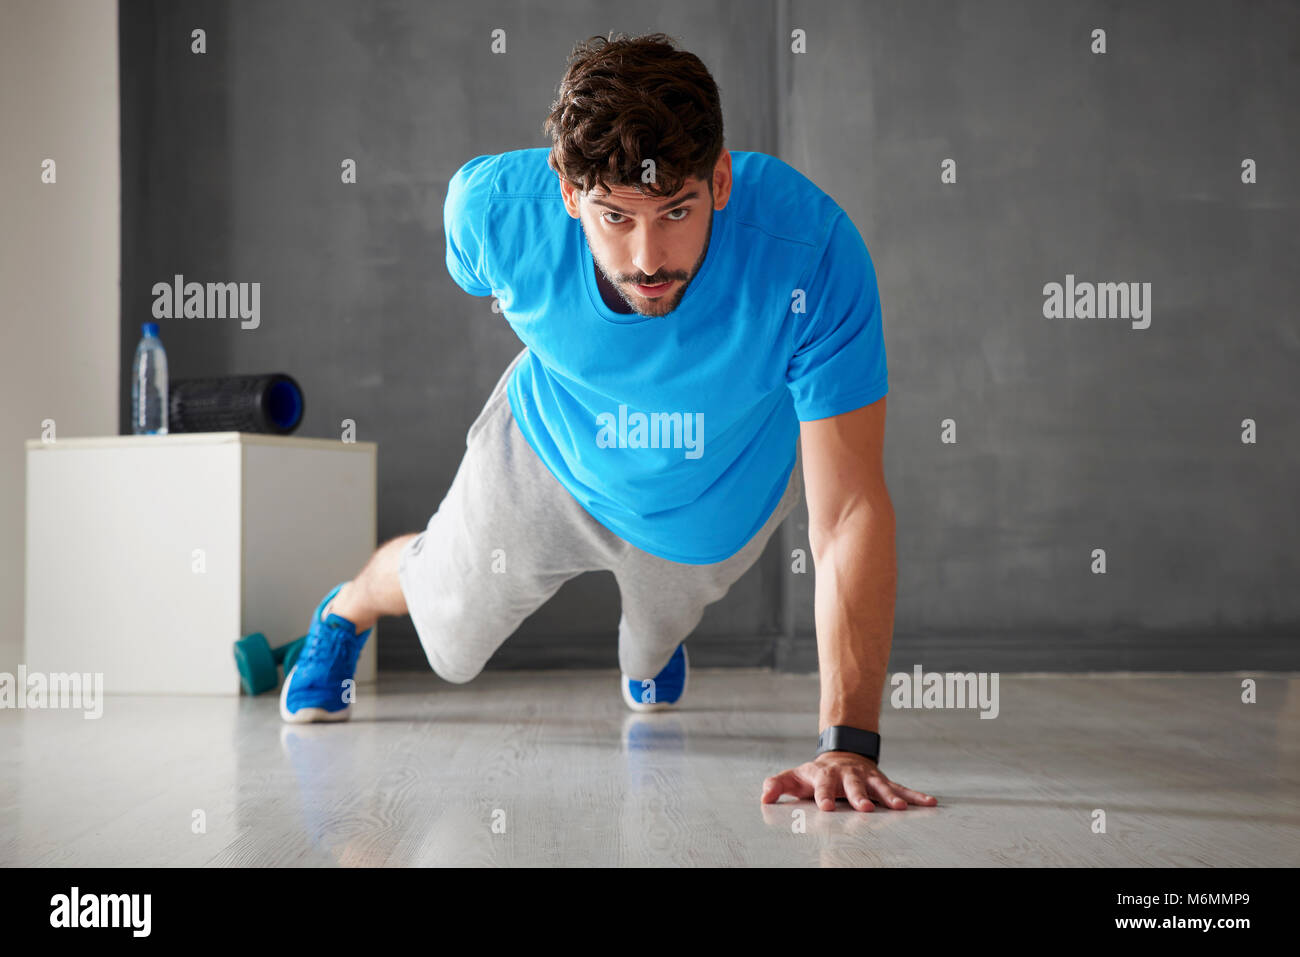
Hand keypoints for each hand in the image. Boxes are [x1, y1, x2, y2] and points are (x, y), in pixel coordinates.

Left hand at [761, 751, 937, 811]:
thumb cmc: (814, 774)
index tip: (824, 807)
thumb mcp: (794, 777)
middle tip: (864, 809)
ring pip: (880, 786)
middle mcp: (848, 775)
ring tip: (901, 808)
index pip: (822, 785)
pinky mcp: (883, 781)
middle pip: (853, 786)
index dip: (823, 795)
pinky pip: (901, 788)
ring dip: (890, 797)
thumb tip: (764, 797)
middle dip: (859, 797)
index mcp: (825, 775)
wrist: (840, 755)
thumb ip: (778, 785)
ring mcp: (867, 777)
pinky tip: (930, 803)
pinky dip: (915, 795)